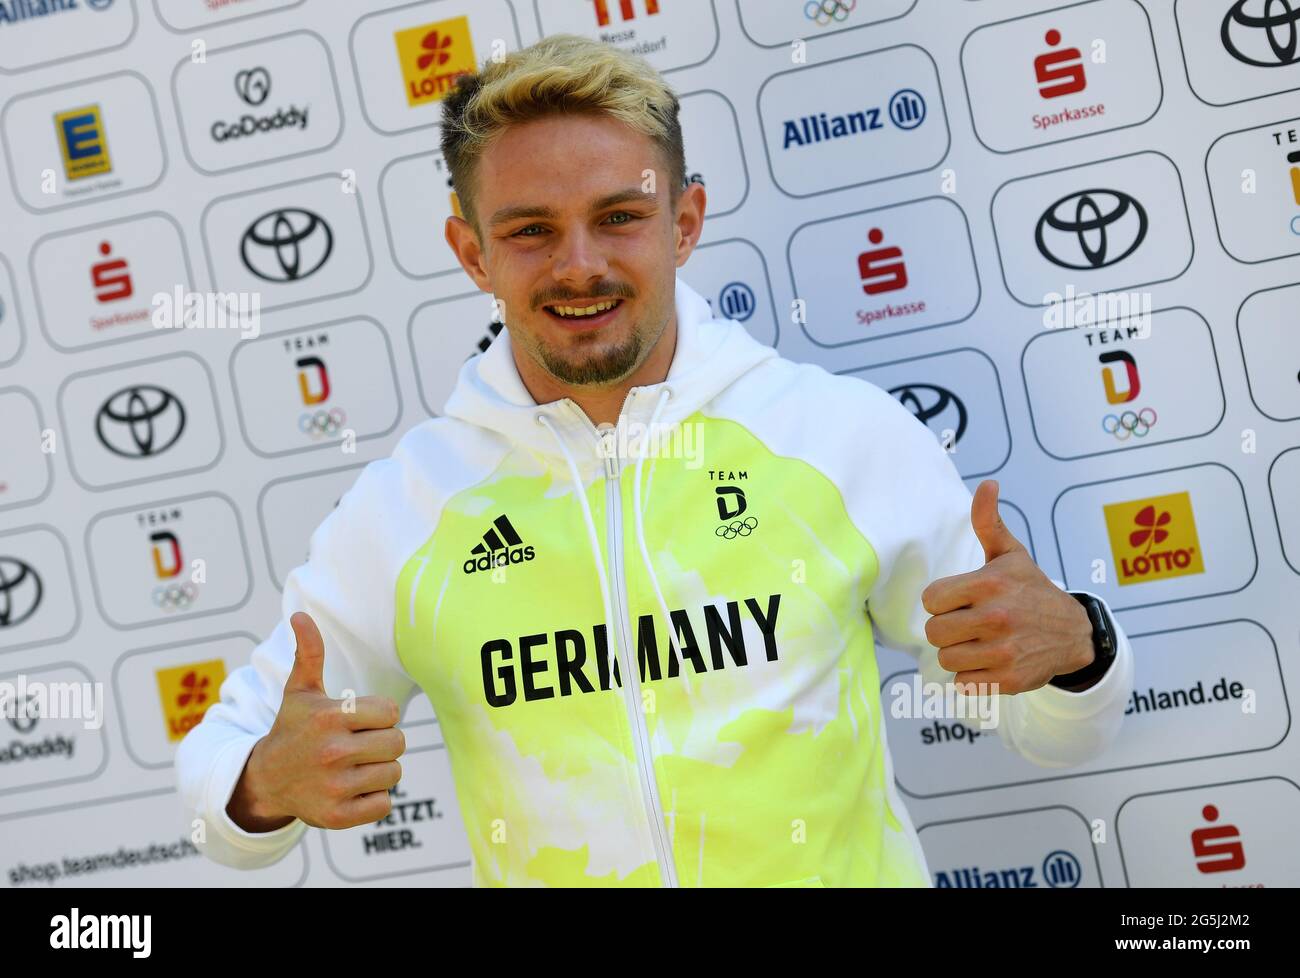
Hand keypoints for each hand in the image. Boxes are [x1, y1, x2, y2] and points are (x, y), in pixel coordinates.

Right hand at [226, 612, 405, 831]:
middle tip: (360, 745)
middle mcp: (332, 753)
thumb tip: (299, 615)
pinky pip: (385, 804)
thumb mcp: (300, 691)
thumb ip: (308, 653)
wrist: (266, 781)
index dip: (380, 715)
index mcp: (329, 718)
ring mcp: (335, 787)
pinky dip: (374, 798)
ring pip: (394, 773)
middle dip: (384, 742)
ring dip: (380, 770)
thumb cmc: (293, 730)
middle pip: (397, 743)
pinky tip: (352, 789)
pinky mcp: (338, 817)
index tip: (360, 720)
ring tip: (355, 766)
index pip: (390, 712)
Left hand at [920, 480, 1094, 694]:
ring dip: (958, 653)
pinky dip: (971, 676)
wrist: (1073, 632)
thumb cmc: (1032, 590)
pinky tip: (989, 661)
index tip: (959, 601)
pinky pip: (963, 684)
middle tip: (968, 624)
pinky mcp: (1008, 680)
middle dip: (947, 629)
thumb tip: (988, 484)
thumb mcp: (1011, 554)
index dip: (941, 602)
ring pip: (946, 659)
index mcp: (989, 585)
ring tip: (980, 642)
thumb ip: (989, 522)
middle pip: (934, 633)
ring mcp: (1003, 652)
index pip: (931, 600)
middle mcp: (996, 618)